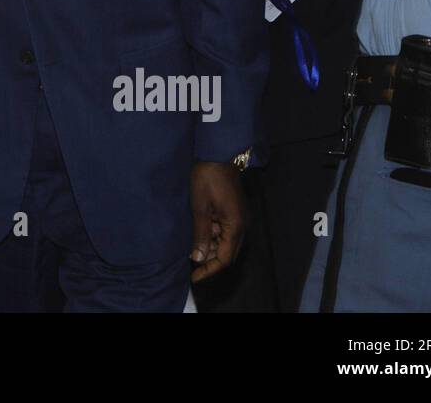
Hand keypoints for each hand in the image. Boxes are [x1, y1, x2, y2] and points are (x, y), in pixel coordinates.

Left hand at [190, 161, 245, 282]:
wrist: (218, 154)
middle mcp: (241, 226)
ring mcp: (238, 218)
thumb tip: (198, 258)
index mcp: (235, 227)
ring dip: (209, 248)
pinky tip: (197, 235)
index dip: (209, 270)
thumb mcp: (200, 207)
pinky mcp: (232, 212)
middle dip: (209, 261)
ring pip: (224, 243)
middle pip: (226, 253)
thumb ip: (200, 234)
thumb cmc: (208, 179)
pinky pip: (223, 231)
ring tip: (190, 249)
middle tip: (189, 264)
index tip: (193, 277)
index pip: (224, 259)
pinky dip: (211, 236)